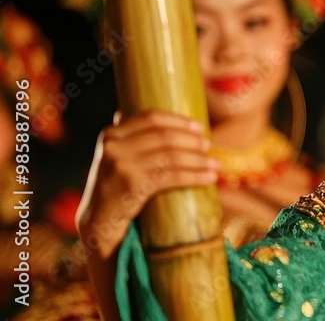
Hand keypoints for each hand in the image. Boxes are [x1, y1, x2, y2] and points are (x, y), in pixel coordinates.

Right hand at [75, 110, 217, 258]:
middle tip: (208, 146)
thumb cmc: (114, 187)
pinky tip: (209, 178)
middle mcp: (113, 147)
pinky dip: (195, 176)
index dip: (178, 120)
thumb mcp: (114, 157)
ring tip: (215, 164)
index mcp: (110, 134)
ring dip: (198, 160)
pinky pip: (172, 177)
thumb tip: (149, 114)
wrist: (97, 222)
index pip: (151, 117)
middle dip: (191, 140)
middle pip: (164, 136)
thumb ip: (128, 137)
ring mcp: (121, 166)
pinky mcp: (132, 186)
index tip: (198, 126)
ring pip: (171, 156)